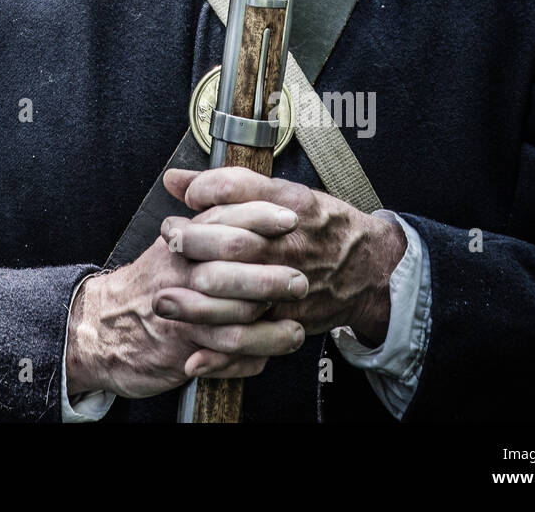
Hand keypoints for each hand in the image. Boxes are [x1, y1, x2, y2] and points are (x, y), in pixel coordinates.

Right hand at [66, 197, 308, 399]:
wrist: (100, 328)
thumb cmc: (147, 287)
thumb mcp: (169, 248)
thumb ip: (201, 222)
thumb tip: (226, 193)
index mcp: (181, 241)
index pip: (222, 217)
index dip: (258, 215)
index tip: (290, 217)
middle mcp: (180, 270)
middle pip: (230, 262)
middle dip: (270, 271)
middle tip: (301, 277)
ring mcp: (181, 310)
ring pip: (233, 314)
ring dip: (270, 323)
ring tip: (296, 326)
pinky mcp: (181, 348)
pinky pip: (226, 352)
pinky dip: (255, 353)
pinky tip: (275, 350)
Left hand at [163, 166, 406, 345]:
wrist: (370, 269)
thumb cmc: (321, 225)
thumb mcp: (284, 193)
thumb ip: (225, 185)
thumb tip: (174, 180)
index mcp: (286, 207)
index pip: (237, 190)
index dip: (204, 191)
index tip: (184, 200)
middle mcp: (286, 246)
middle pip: (232, 243)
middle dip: (192, 242)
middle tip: (170, 240)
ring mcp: (286, 286)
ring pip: (237, 293)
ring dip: (196, 300)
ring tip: (165, 297)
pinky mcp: (288, 321)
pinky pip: (251, 338)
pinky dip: (220, 350)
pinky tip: (194, 355)